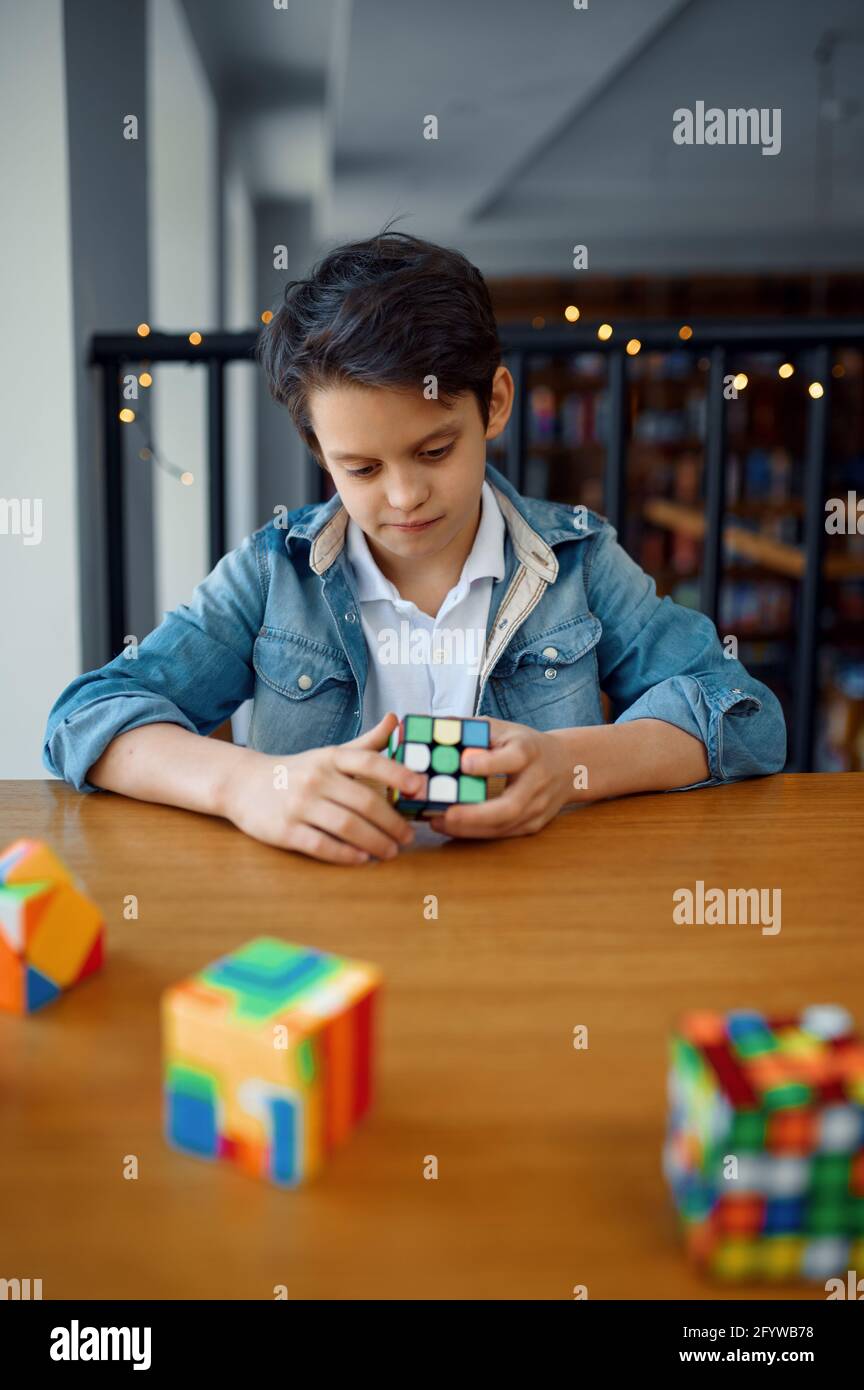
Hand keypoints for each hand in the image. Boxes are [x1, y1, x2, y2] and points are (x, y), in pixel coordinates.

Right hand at [221, 713, 422, 863]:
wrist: (243, 784)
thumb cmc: (296, 771)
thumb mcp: (328, 754)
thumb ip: (365, 743)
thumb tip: (396, 720)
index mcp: (330, 758)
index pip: (369, 761)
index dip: (397, 773)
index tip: (419, 788)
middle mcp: (315, 778)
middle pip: (364, 802)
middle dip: (392, 822)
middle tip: (408, 836)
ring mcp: (299, 805)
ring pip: (347, 826)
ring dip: (375, 842)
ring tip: (390, 851)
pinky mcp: (285, 831)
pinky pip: (321, 845)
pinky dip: (346, 854)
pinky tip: (362, 859)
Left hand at [428, 717, 572, 839]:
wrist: (568, 766)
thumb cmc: (525, 744)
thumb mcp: (503, 728)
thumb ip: (471, 727)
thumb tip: (433, 726)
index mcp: (529, 751)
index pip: (514, 758)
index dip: (490, 763)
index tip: (464, 763)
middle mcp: (536, 781)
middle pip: (511, 805)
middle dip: (476, 814)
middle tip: (446, 813)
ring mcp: (537, 807)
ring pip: (504, 825)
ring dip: (468, 828)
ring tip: (437, 821)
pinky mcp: (533, 824)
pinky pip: (502, 834)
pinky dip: (474, 833)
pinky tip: (449, 826)